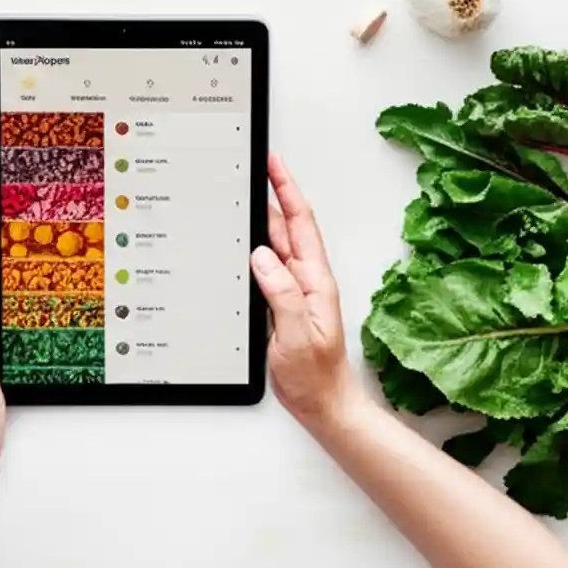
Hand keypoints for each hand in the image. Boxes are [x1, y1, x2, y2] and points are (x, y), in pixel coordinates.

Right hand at [251, 155, 365, 428]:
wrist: (322, 404)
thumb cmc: (316, 376)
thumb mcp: (298, 334)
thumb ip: (282, 294)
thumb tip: (263, 257)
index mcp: (316, 280)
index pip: (300, 223)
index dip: (287, 190)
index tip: (274, 163)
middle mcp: (306, 280)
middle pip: (287, 226)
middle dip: (273, 192)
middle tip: (256, 166)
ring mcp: (294, 291)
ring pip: (275, 245)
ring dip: (262, 218)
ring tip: (246, 192)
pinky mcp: (281, 304)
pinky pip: (266, 268)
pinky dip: (254, 247)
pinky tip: (244, 243)